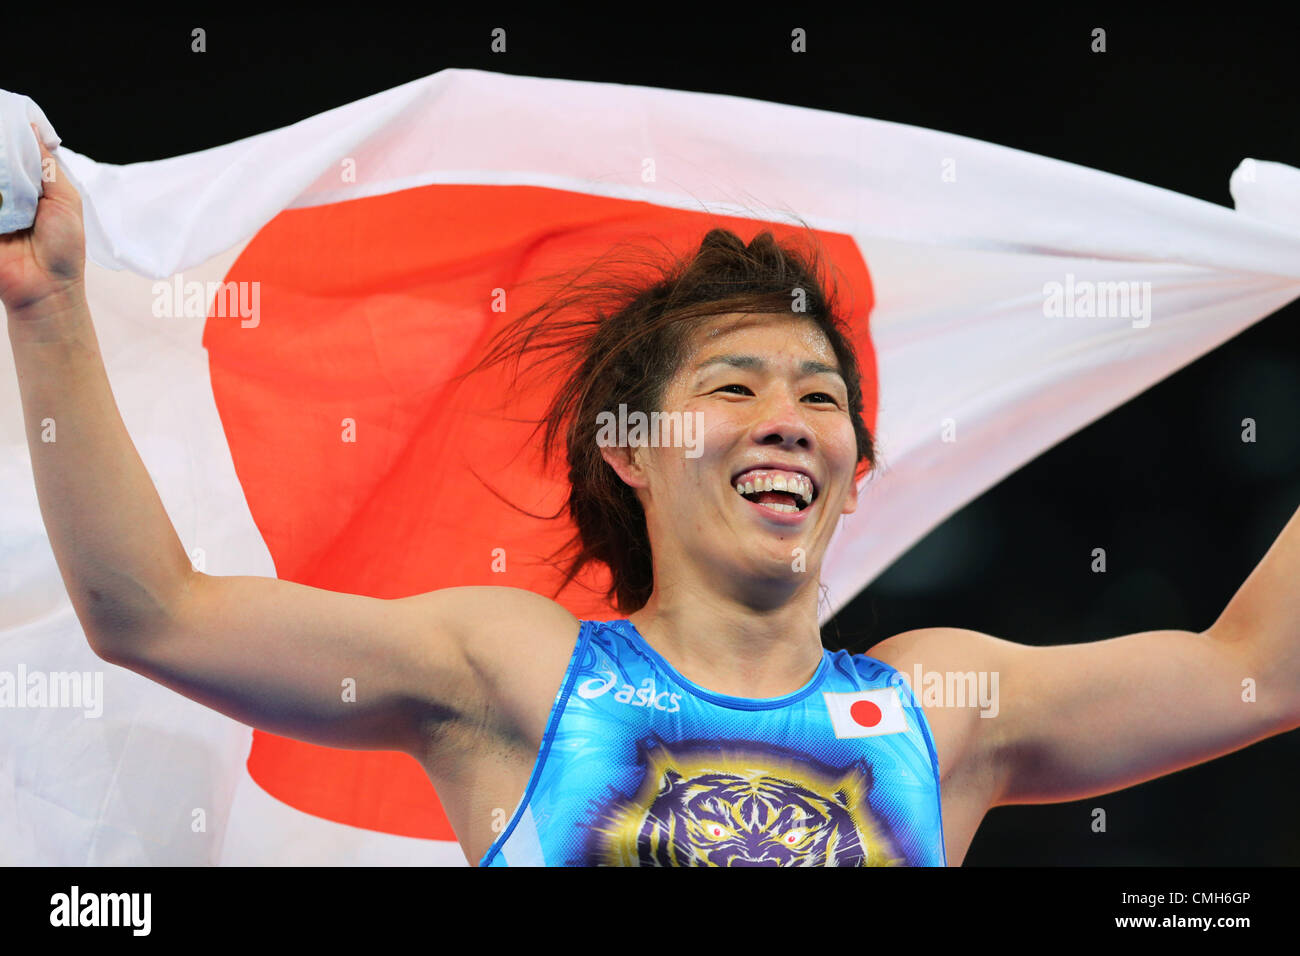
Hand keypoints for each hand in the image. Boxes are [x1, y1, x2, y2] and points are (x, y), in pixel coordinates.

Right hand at [0, 124, 86, 316]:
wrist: (47, 288)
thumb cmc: (63, 248)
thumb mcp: (65, 201)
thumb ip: (49, 167)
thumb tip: (34, 129)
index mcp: (33, 185)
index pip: (17, 150)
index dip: (10, 133)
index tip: (4, 114)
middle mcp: (9, 191)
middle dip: (0, 147)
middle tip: (0, 131)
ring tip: (6, 186)